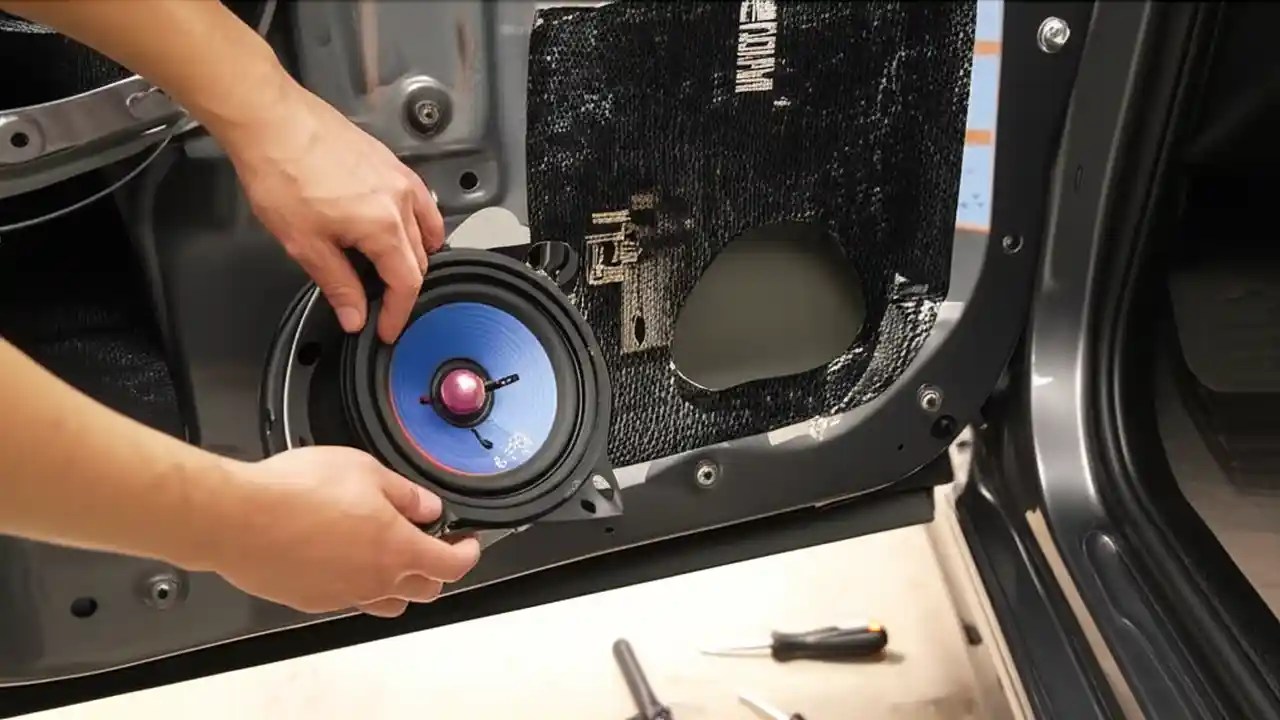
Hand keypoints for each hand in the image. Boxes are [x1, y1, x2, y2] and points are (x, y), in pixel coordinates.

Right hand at [211, 446, 478, 616]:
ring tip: (388, 553)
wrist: (237, 519)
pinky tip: (343, 557)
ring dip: (398, 582)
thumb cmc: (296, 491)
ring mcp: (343, 596)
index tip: (467, 543)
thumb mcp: (365, 470)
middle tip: (431, 544)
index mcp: (398, 550)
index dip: (467, 554)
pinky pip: (349, 599)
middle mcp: (374, 581)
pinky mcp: (311, 601)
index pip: (451, 566)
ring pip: (387, 602)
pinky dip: (358, 583)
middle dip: (436, 569)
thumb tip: (428, 508)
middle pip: (425, 590)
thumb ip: (405, 494)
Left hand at [223, 82, 444, 342]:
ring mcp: (399, 178)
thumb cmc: (281, 172)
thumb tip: (355, 314)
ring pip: (426, 229)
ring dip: (418, 256)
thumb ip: (337, 283)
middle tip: (384, 306)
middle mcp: (400, 201)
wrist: (271, 120)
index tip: (388, 329)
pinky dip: (419, 223)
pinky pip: (419, 201)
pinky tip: (399, 228)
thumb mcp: (304, 243)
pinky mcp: (390, 162)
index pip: (406, 282)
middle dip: (405, 288)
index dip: (399, 313)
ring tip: (396, 271)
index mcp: (383, 226)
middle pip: (419, 258)